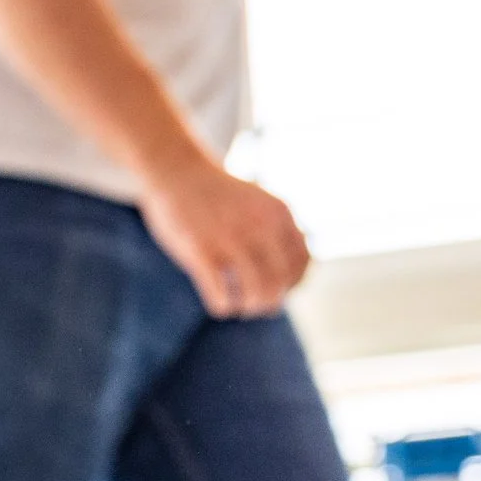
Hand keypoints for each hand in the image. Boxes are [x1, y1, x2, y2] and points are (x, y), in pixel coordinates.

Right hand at [139, 158, 310, 318]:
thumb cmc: (217, 195)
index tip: (276, 289)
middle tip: (254, 306)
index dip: (292, 284)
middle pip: (278, 284)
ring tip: (236, 307)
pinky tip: (217, 302)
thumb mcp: (259, 204)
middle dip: (268, 303)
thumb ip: (275, 230)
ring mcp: (229, 239)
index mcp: (278, 215)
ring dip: (246, 308)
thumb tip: (284, 273)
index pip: (301, 263)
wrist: (178, 172)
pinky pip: (221, 294)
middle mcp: (259, 227)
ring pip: (254, 294)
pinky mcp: (200, 251)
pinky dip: (223, 306)